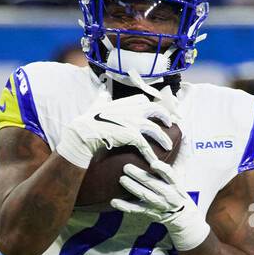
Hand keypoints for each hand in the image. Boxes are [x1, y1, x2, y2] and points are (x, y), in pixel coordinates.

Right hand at [57, 88, 173, 170]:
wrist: (83, 133)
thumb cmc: (87, 121)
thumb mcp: (95, 105)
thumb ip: (101, 98)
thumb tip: (103, 92)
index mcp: (124, 103)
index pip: (142, 100)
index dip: (150, 106)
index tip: (156, 112)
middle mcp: (131, 110)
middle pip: (155, 109)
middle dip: (165, 116)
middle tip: (170, 124)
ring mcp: (132, 122)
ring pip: (155, 129)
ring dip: (163, 138)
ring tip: (168, 146)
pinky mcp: (131, 135)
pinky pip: (146, 145)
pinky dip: (151, 154)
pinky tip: (155, 162)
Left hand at [112, 157, 209, 251]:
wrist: (181, 214)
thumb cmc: (178, 188)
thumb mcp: (182, 173)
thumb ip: (181, 155)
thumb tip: (184, 135)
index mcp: (176, 184)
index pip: (170, 175)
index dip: (162, 169)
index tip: (153, 163)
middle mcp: (167, 195)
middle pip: (153, 184)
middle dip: (139, 176)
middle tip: (127, 167)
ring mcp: (157, 204)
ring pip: (144, 196)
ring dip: (132, 188)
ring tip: (122, 179)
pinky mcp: (148, 212)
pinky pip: (135, 210)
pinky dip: (124, 206)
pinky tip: (114, 201)